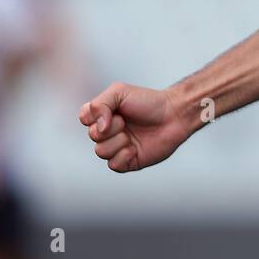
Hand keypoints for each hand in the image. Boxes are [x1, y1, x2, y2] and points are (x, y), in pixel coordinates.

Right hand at [78, 82, 192, 172]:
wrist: (174, 114)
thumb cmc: (148, 101)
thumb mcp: (120, 92)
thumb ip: (100, 104)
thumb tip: (97, 128)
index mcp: (104, 115)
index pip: (84, 118)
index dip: (94, 117)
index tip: (113, 112)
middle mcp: (108, 132)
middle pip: (93, 136)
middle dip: (111, 128)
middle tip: (126, 121)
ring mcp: (118, 147)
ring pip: (101, 152)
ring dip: (118, 141)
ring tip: (132, 135)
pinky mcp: (129, 161)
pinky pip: (114, 165)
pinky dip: (123, 155)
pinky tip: (134, 148)